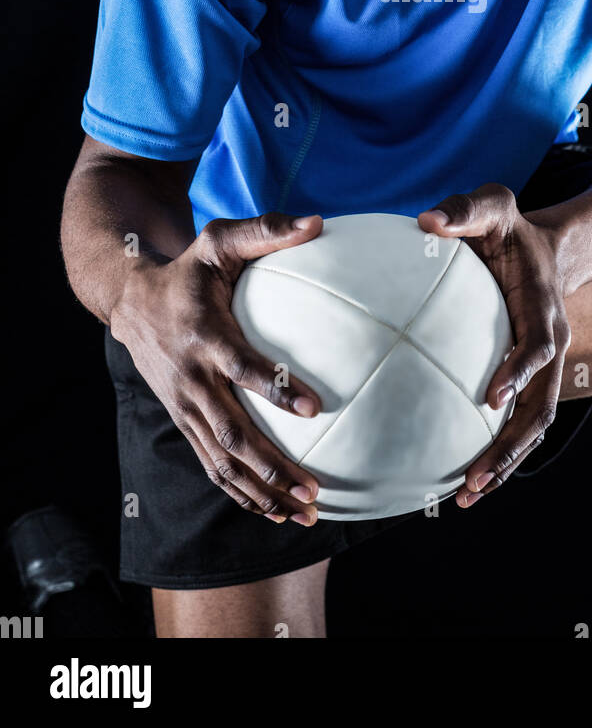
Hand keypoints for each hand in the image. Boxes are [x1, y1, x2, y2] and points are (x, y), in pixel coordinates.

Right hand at [110, 211, 324, 525]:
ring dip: (261, 491)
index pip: (243, 367)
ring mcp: (185, 406)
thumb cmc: (188, 268)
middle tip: (313, 489)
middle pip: (232, 433)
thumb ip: (266, 231)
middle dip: (273, 466)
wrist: (131, 300)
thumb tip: (318, 222)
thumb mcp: (218, 240)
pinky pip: (211, 465)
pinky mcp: (184, 420)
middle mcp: (193, 379)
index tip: (315, 408)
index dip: (276, 389)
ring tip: (304, 512)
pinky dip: (240, 492)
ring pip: (221, 461)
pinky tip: (273, 511)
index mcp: (205, 335)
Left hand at [417, 184, 568, 507]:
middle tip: (474, 479)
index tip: (492, 397)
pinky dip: (493, 453)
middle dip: (511, 449)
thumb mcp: (493, 205)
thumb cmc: (510, 228)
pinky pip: (513, 424)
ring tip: (465, 497)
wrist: (544, 250)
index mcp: (543, 311)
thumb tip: (426, 220)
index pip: (538, 348)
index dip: (519, 372)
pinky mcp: (524, 382)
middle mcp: (549, 348)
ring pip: (531, 429)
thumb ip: (464, 209)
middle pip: (540, 411)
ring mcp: (541, 371)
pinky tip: (455, 478)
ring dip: (503, 465)